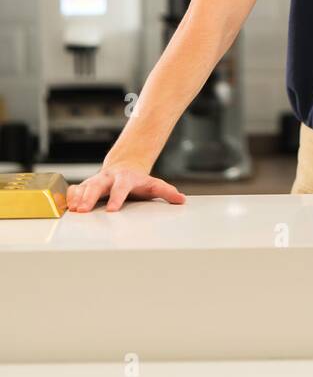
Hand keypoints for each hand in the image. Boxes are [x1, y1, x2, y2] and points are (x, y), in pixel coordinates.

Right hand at [66, 166, 186, 213]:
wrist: (124, 166)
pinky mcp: (87, 185)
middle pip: (97, 186)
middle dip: (89, 197)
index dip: (116, 198)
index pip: (121, 188)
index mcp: (125, 178)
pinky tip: (65, 206)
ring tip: (73, 209)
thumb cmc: (139, 180)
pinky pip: (76, 189)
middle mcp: (108, 178)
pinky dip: (70, 197)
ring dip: (77, 198)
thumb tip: (181, 199)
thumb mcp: (153, 184)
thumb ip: (166, 192)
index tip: (112, 209)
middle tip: (83, 210)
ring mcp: (96, 180)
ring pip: (85, 187)